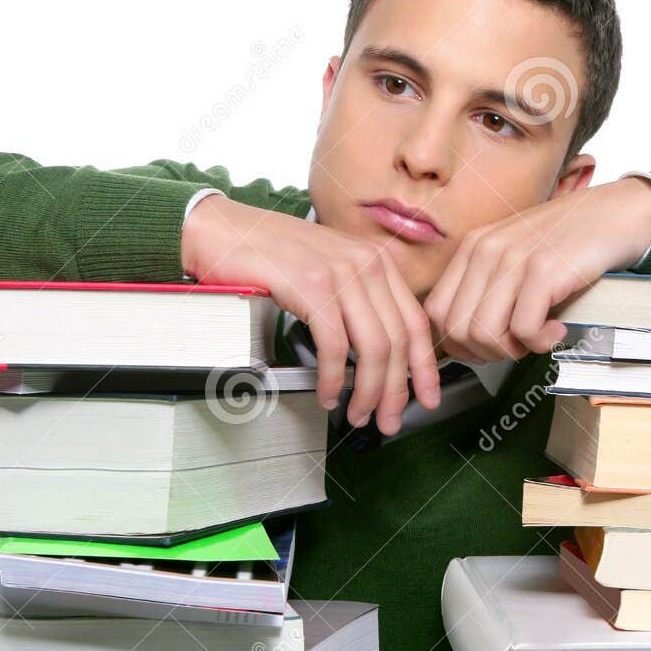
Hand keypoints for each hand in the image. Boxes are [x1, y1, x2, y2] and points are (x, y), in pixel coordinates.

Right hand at [182, 196, 440, 434]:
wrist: (223, 230)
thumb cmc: (271, 254)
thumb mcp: (329, 270)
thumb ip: (358, 300)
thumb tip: (379, 353)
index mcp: (377, 261)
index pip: (416, 321)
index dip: (425, 367)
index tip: (426, 396)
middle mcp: (366, 263)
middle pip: (398, 341)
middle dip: (396, 391)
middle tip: (388, 419)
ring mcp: (340, 273)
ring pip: (373, 348)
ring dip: (368, 392)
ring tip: (357, 413)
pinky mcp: (312, 286)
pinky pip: (335, 346)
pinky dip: (334, 379)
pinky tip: (329, 393)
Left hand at [423, 177, 650, 363]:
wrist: (613, 215)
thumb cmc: (566, 243)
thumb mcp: (513, 257)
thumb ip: (487, 287)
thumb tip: (467, 340)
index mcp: (472, 247)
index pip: (436, 311)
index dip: (457, 342)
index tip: (486, 347)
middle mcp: (486, 250)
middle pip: (457, 329)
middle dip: (485, 353)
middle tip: (516, 345)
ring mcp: (513, 259)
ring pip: (484, 334)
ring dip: (512, 350)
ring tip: (537, 336)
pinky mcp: (544, 271)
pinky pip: (523, 330)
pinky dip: (540, 342)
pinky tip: (556, 329)